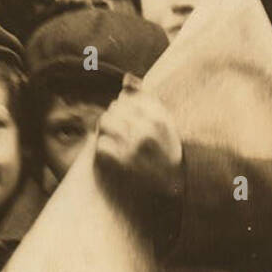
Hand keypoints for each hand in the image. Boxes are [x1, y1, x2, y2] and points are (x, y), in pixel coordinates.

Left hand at [95, 78, 182, 201]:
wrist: (170, 193)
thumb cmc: (166, 157)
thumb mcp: (165, 126)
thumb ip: (147, 99)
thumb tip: (126, 78)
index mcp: (160, 117)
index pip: (128, 99)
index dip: (124, 111)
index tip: (130, 126)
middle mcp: (148, 129)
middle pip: (114, 110)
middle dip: (114, 122)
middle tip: (123, 140)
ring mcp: (134, 146)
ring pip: (105, 123)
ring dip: (106, 134)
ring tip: (116, 147)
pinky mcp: (121, 163)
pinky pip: (101, 145)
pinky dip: (103, 152)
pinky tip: (113, 160)